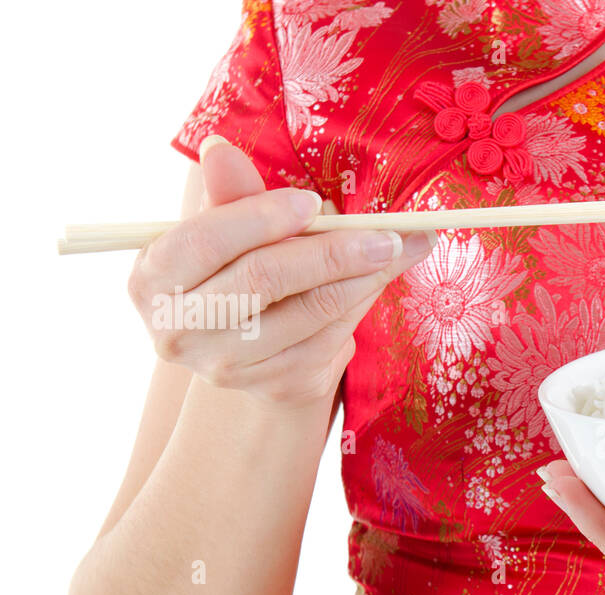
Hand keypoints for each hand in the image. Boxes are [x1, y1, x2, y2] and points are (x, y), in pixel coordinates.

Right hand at [127, 135, 431, 405]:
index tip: (311, 201)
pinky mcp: (276, 385)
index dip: (259, 218)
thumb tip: (219, 148)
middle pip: (262, 279)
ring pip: (308, 311)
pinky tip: (382, 277)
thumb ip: (231, 196)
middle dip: (330, 250)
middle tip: (385, 232)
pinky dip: (362, 302)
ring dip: (363, 276)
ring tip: (400, 247)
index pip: (204, 242)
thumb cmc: (235, 272)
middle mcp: (180, 330)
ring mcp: (229, 366)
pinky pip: (331, 337)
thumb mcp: (226, 231)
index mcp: (153, 279)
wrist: (252, 350)